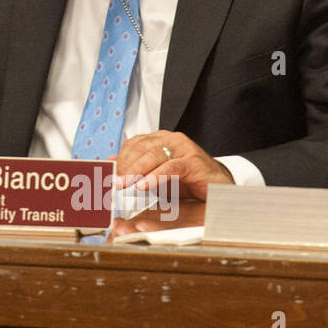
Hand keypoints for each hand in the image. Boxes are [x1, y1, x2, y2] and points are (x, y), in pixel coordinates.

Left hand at [112, 130, 233, 201]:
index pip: (134, 144)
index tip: (110, 174)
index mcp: (160, 139)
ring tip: (126, 184)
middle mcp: (171, 140)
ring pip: (154, 155)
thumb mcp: (156, 174)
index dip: (121, 159)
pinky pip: (171, 167)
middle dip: (126, 166)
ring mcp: (183, 149)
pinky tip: (144, 185)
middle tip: (115, 182)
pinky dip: (156, 176)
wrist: (216, 187)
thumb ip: (135, 166)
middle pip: (141, 148)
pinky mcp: (193, 162)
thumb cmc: (187, 180)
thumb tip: (112, 160)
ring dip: (137, 171)